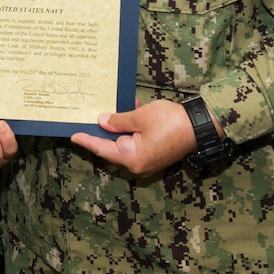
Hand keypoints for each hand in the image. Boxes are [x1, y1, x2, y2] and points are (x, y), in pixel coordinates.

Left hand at [68, 99, 196, 178]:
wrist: (201, 126)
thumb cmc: (171, 122)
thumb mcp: (140, 117)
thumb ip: (118, 121)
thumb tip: (102, 122)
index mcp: (132, 158)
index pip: (102, 149)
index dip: (87, 141)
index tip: (73, 136)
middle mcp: (138, 164)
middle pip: (112, 148)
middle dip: (102, 132)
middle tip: (87, 121)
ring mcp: (147, 161)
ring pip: (125, 143)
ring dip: (118, 127)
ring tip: (108, 111)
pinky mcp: (155, 154)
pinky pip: (136, 142)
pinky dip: (131, 129)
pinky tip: (130, 110)